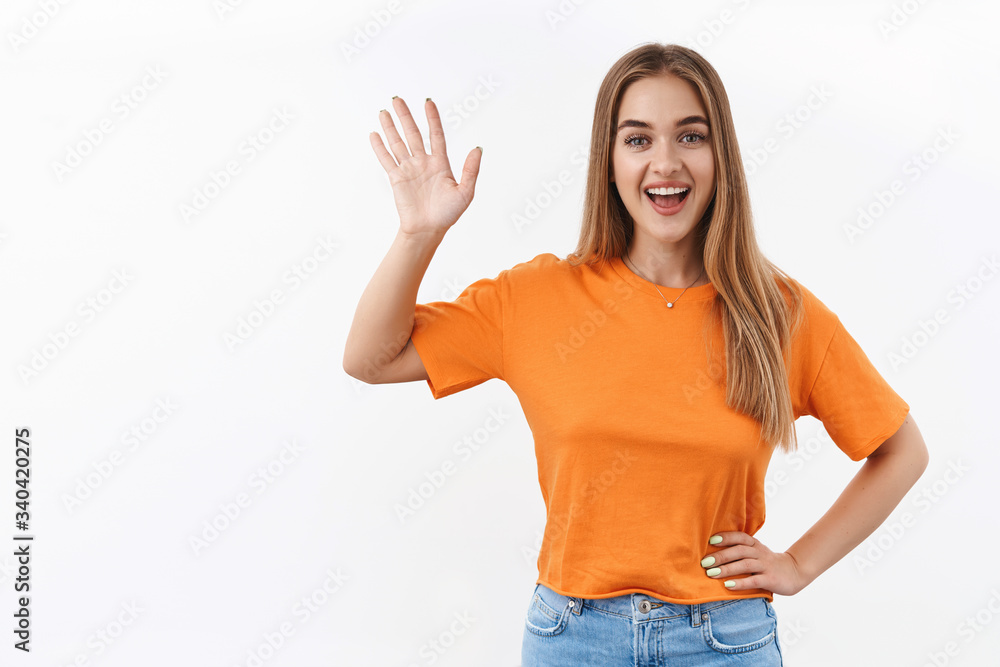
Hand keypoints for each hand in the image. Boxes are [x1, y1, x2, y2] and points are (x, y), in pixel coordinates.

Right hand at [369, 96, 482, 238]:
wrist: (428, 230)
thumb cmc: (448, 214)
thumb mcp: (465, 192)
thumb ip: (471, 170)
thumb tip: (477, 148)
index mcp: (440, 164)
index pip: (436, 135)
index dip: (432, 118)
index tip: (428, 102)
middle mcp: (423, 163)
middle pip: (413, 134)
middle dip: (405, 116)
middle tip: (397, 99)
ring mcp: (409, 170)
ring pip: (398, 143)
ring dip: (390, 127)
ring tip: (384, 112)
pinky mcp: (396, 179)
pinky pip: (387, 160)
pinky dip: (380, 147)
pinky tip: (374, 134)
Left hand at [699, 531, 809, 595]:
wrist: (794, 572)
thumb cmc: (768, 563)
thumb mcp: (756, 552)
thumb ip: (740, 550)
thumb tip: (713, 552)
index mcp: (755, 544)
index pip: (740, 537)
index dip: (726, 537)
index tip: (710, 541)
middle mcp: (760, 553)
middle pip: (739, 551)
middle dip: (720, 556)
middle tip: (704, 563)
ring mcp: (766, 566)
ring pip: (745, 564)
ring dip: (727, 569)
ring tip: (711, 574)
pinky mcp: (771, 580)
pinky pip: (754, 581)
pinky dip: (740, 583)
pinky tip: (728, 585)